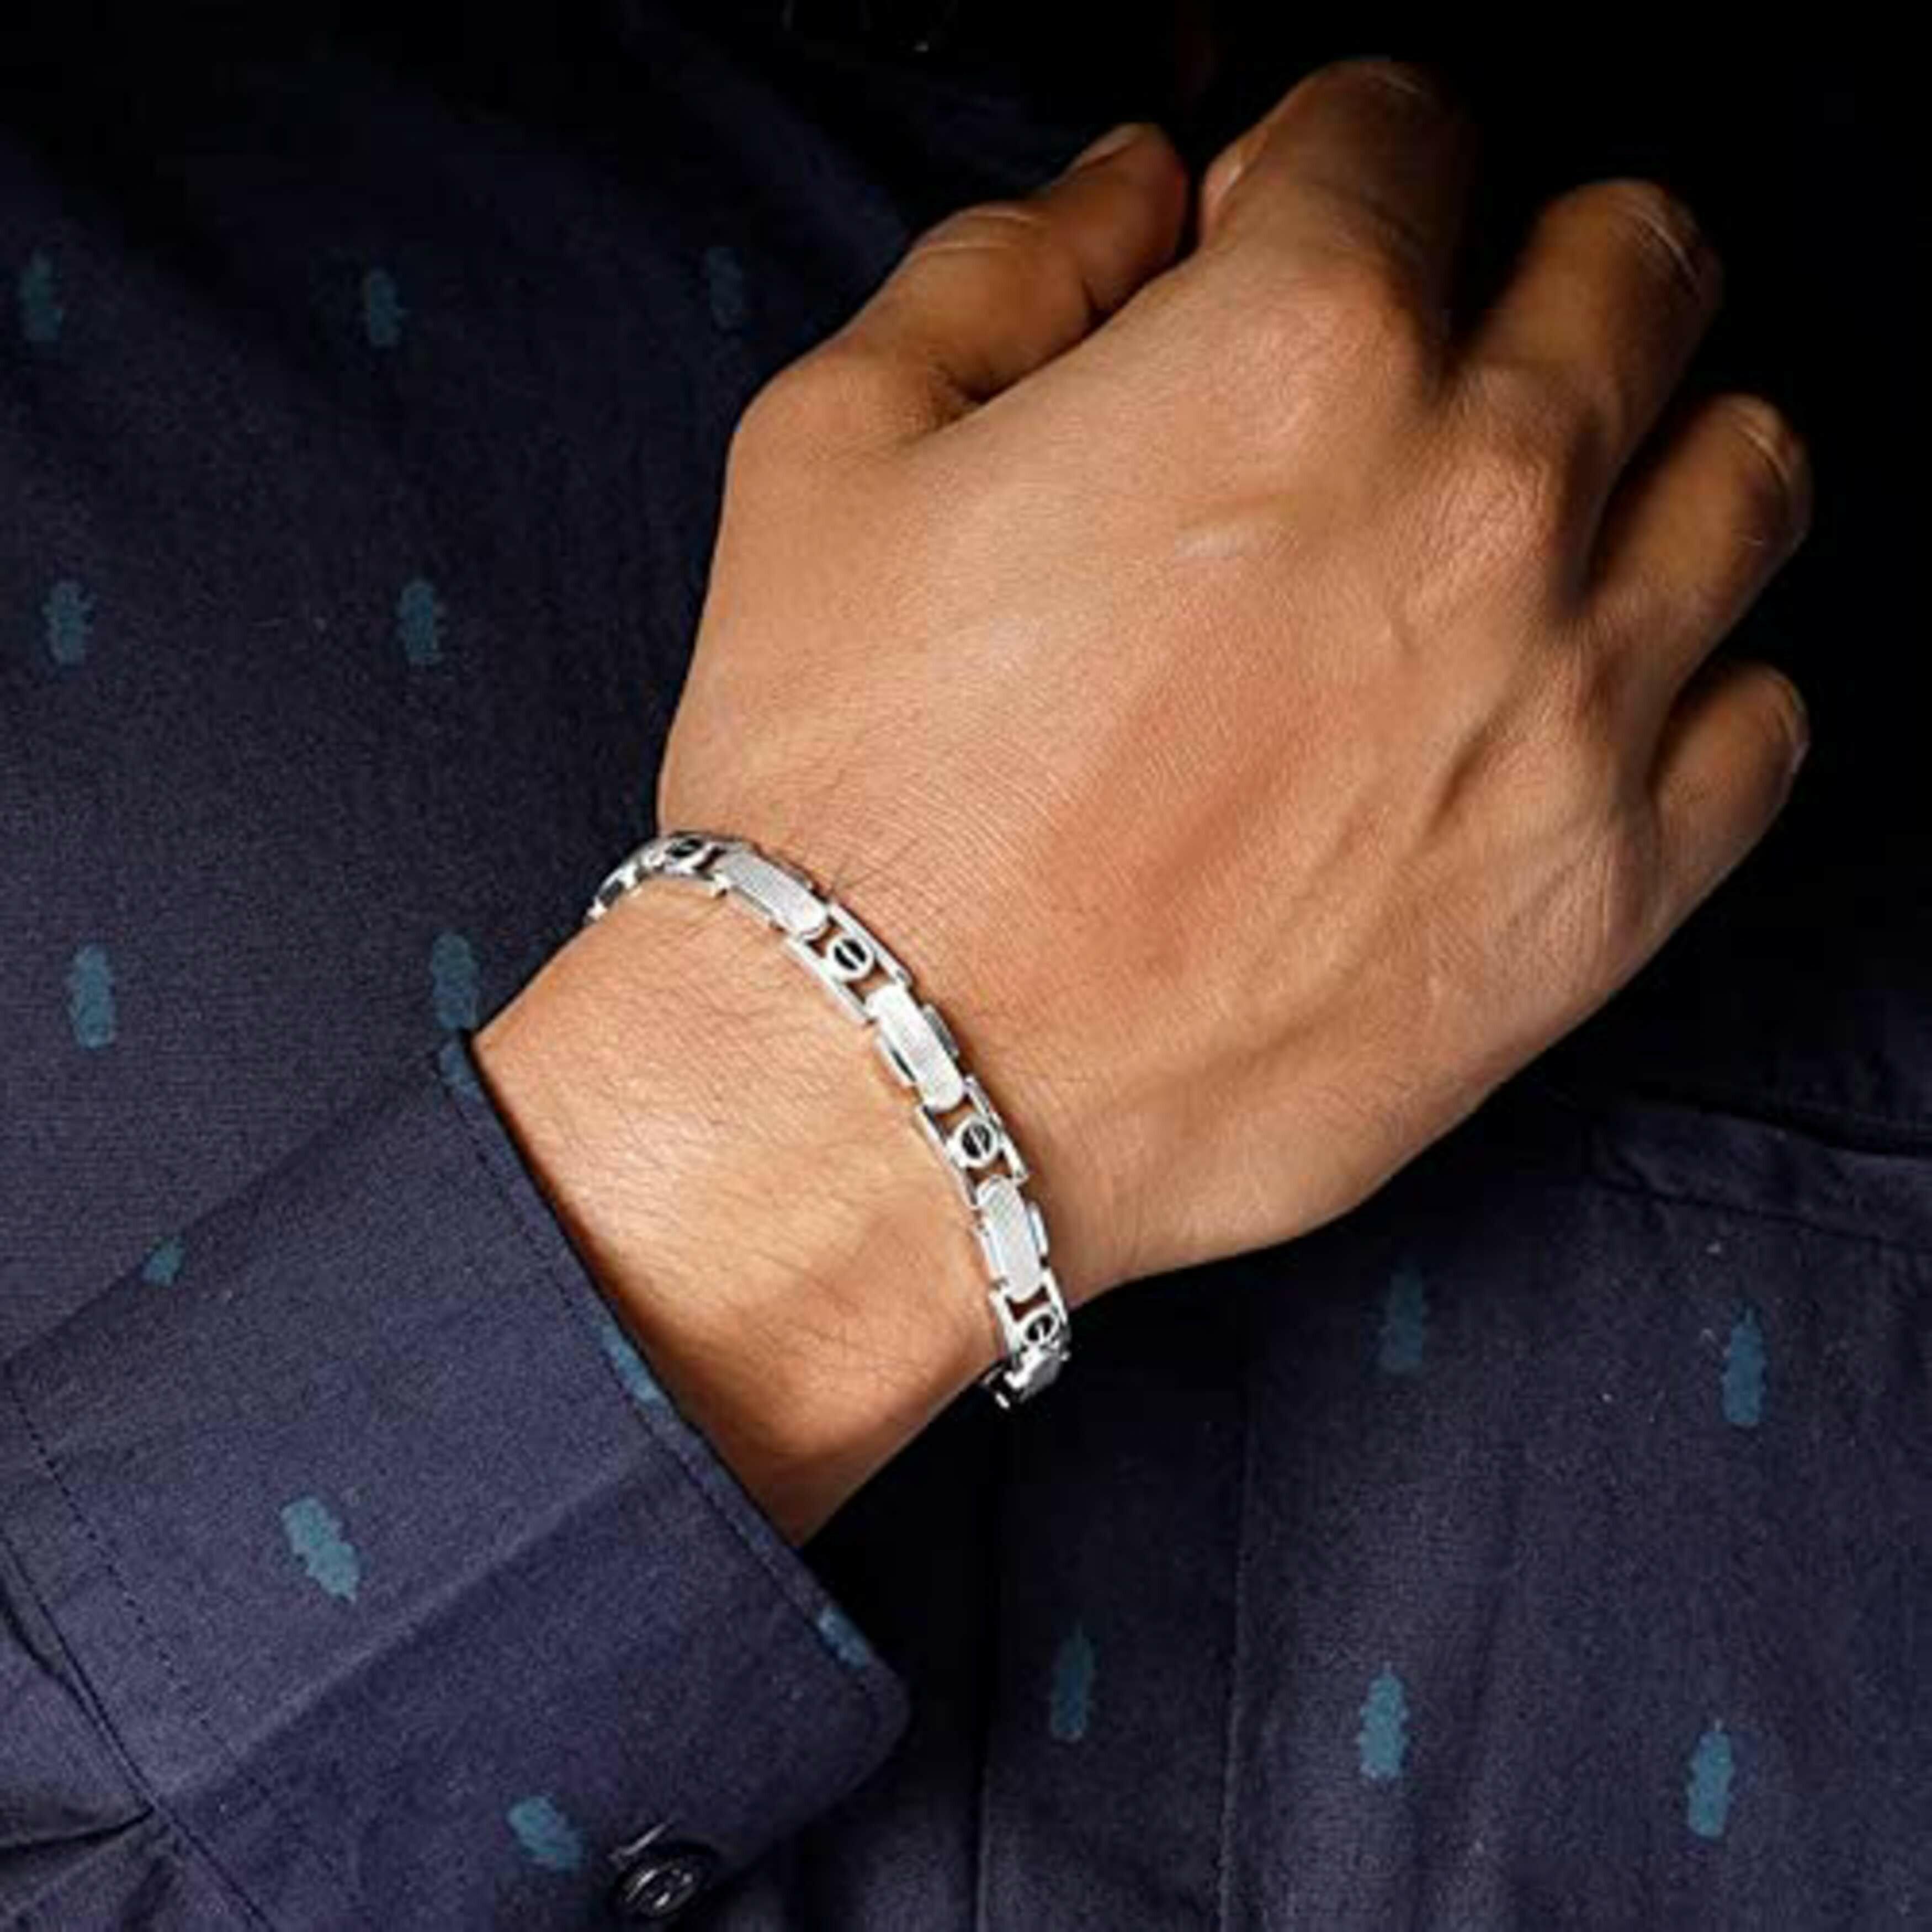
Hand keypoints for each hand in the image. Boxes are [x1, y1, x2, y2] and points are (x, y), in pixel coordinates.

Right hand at [659, 58, 1811, 1307]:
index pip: (1409, 127)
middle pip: (1637, 261)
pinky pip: (1763, 721)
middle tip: (1430, 345)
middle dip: (1529, 257)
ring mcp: (1571, 707)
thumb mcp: (828, 453)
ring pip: (1748, 472)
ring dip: (1651, 450)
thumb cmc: (845, 788)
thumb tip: (1132, 195)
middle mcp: (1479, 503)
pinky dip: (1692, 680)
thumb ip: (1004, 267)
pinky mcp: (1602, 897)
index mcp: (1295, 352)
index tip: (1281, 233)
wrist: (892, 1087)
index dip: (1328, 158)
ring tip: (1533, 518)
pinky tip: (1569, 704)